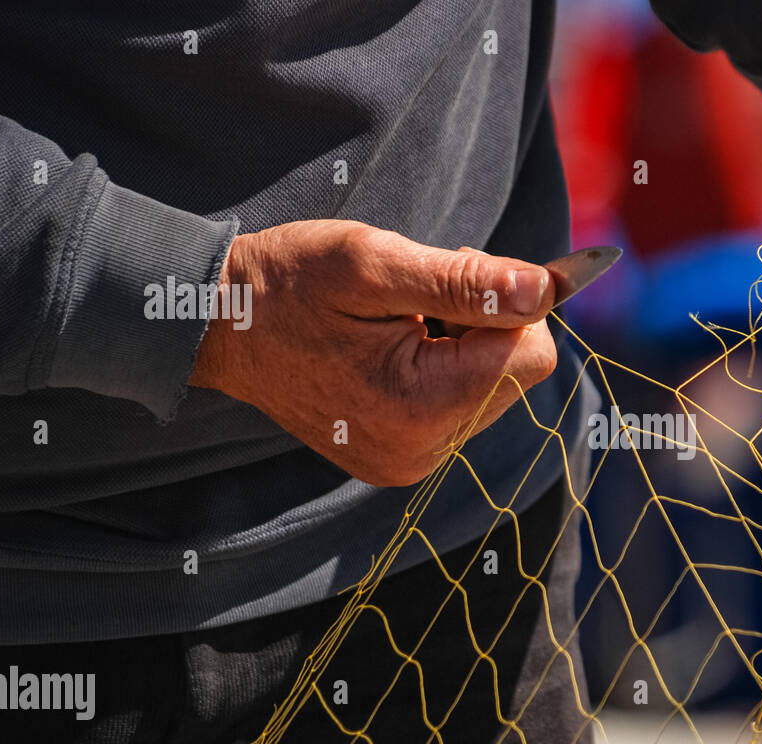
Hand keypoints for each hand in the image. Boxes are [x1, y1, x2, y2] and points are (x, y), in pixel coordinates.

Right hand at [189, 220, 556, 485]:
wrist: (216, 326)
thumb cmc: (288, 284)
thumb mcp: (373, 263)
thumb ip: (465, 282)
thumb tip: (545, 291)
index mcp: (420, 406)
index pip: (533, 353)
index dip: (509, 303)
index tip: (456, 273)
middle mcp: (422, 450)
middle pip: (516, 375)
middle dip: (482, 326)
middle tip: (416, 297)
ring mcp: (409, 462)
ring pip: (493, 389)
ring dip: (462, 346)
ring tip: (395, 325)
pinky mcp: (399, 459)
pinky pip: (460, 407)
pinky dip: (442, 369)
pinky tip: (390, 351)